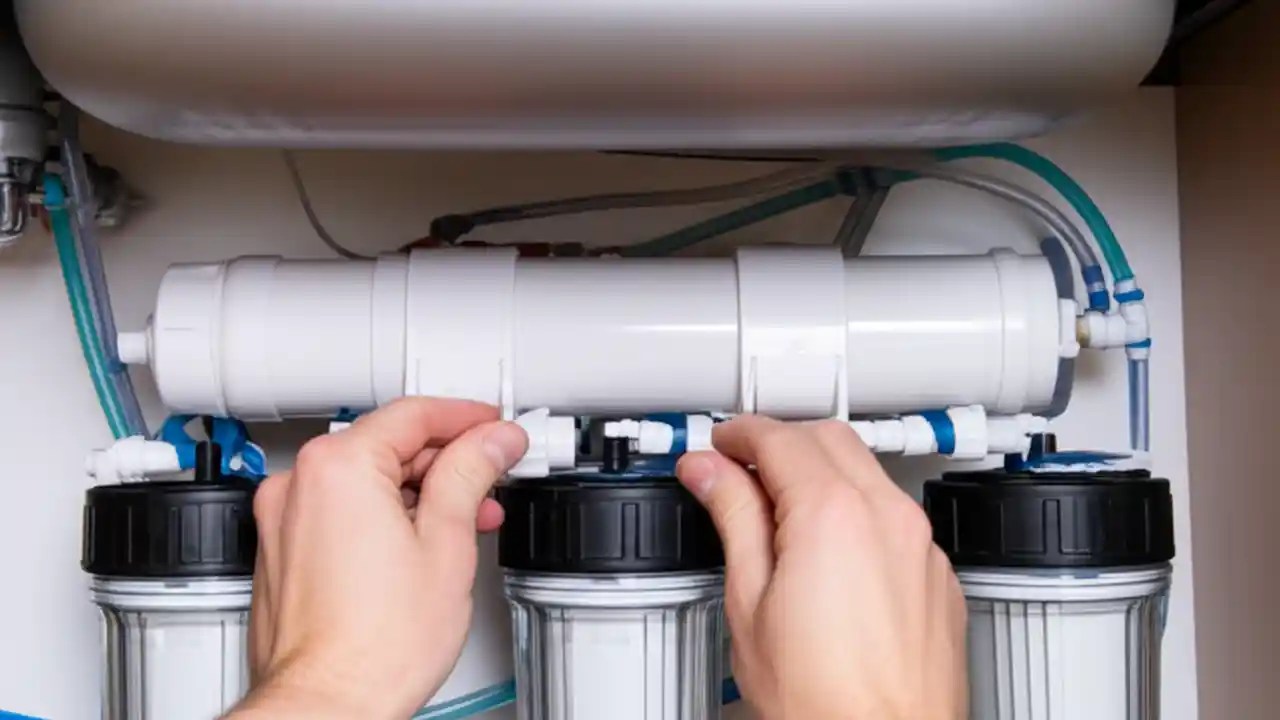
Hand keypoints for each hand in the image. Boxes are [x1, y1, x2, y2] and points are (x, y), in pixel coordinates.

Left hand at [227, 398, 528, 719]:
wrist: (326, 705)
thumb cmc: (375, 645)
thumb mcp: (447, 543)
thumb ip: (470, 475)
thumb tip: (491, 442)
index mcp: (338, 467)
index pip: (414, 414)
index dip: (468, 418)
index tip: (496, 428)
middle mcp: (298, 485)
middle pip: (387, 444)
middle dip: (447, 459)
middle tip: (492, 473)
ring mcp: (283, 519)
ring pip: (364, 479)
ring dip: (419, 491)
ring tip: (468, 517)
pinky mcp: (281, 551)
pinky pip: (340, 510)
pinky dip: (383, 514)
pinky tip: (421, 540)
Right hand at [676, 417, 966, 719]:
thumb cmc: (821, 700)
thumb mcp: (749, 602)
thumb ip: (733, 520)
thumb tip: (711, 474)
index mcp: (832, 515)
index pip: (779, 439)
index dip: (738, 435)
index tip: (719, 446)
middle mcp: (887, 518)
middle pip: (829, 438)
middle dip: (781, 441)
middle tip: (740, 468)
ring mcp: (920, 546)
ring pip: (869, 474)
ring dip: (823, 472)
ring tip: (779, 511)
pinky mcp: (937, 576)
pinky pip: (896, 518)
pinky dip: (859, 512)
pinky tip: (830, 550)